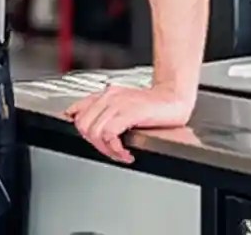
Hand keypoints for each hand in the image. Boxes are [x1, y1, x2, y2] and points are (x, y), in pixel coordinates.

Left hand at [63, 84, 195, 163]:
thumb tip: (87, 126)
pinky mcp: (130, 112)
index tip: (93, 142)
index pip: (76, 112)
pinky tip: (126, 153)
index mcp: (105, 95)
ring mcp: (118, 103)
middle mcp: (109, 97)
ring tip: (120, 154)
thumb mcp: (123, 105)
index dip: (81, 132)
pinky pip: (109, 133)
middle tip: (110, 152)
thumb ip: (105, 112)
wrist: (174, 99)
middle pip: (82, 125)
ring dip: (106, 150)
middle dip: (94, 145)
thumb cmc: (152, 105)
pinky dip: (115, 149)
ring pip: (94, 131)